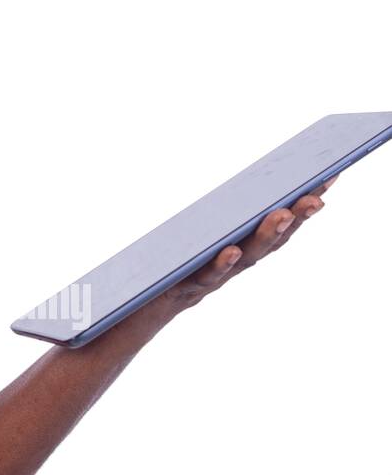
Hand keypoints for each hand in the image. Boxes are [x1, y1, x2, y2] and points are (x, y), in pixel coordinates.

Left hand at [160, 173, 338, 313]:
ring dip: (267, 236)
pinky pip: (209, 275)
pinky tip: (231, 250)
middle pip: (272, 239)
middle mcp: (236, 260)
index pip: (279, 221)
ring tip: (282, 214)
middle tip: (315, 198)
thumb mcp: (197, 230)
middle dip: (296, 218)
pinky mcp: (190, 285)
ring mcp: (217, 274)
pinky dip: (222, 264)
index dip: (303, 203)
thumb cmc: (175, 259)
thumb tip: (240, 174)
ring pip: (248, 256)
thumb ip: (217, 208)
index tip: (328, 177)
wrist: (146, 299)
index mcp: (241, 243)